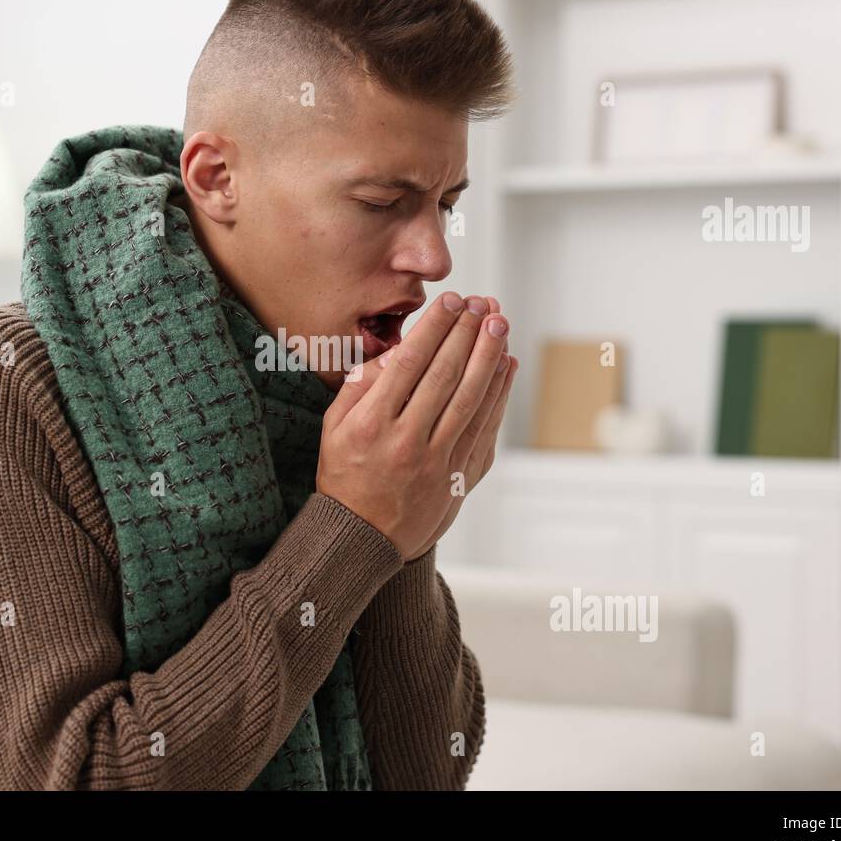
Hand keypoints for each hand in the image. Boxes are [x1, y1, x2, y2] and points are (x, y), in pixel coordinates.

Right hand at [316, 291, 513, 560]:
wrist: (362, 539)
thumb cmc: (345, 475)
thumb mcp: (333, 429)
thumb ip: (360, 386)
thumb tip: (396, 351)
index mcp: (371, 425)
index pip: (409, 363)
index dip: (435, 328)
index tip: (452, 301)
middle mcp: (405, 442)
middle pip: (445, 376)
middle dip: (468, 334)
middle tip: (485, 304)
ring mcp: (436, 462)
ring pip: (470, 400)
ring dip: (490, 357)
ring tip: (501, 324)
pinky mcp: (458, 477)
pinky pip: (484, 428)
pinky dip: (499, 395)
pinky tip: (506, 367)